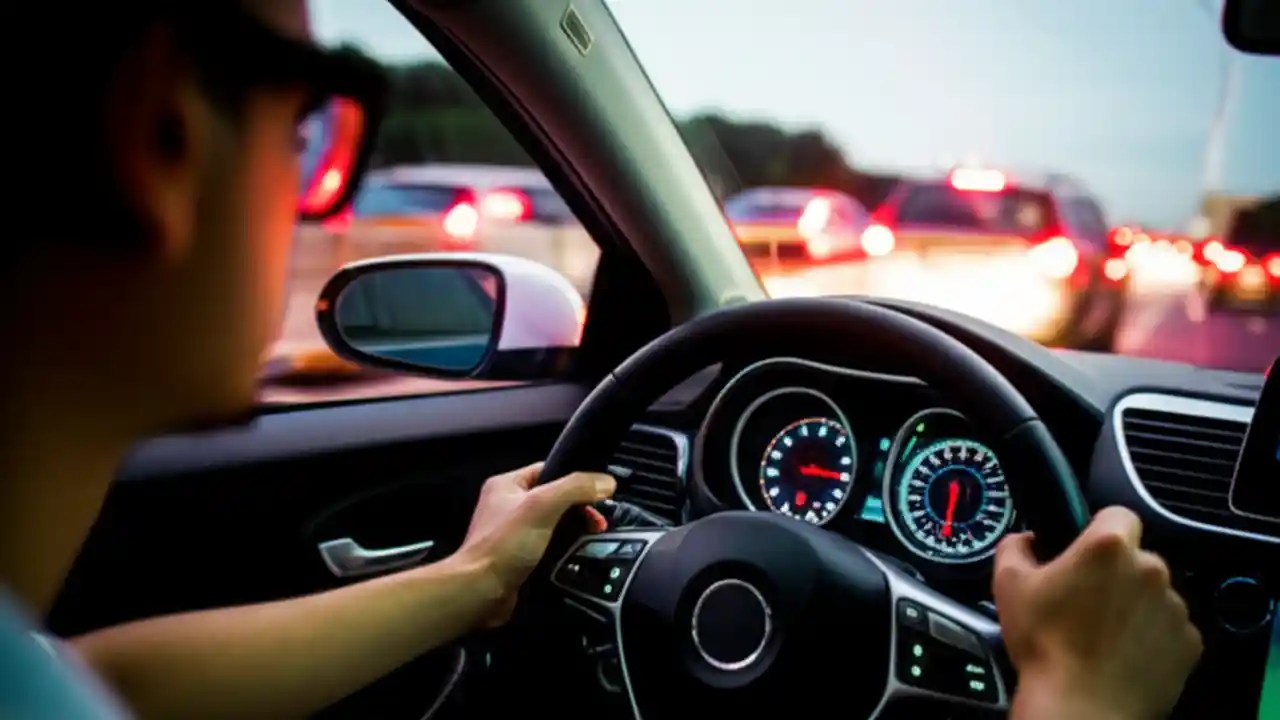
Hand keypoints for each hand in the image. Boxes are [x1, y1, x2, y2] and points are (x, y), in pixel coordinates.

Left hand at [457, 462, 614, 626]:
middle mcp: (508, 506)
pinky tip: (577, 557)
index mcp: (507, 485)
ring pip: (554, 526)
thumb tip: (607, 482)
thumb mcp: (542, 506)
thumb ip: (575, 488)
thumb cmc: (504, 545)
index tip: (599, 494)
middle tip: (598, 523)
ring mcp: (512, 534)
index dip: (575, 479)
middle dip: (579, 511)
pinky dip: (564, 552)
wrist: (480, 592)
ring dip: (574, 533)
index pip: (550, 470)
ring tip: (593, 540)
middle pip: (555, 499)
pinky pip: (549, 548)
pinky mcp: (519, 558)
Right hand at [994, 506, 1201, 719]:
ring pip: (1154, 594)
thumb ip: (1015, 547)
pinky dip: (1152, 637)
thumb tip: (1026, 540)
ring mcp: (1175, 607)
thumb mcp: (1008, 585)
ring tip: (1104, 634)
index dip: (1098, 529)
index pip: (1117, 514)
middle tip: (1085, 601)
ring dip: (1134, 605)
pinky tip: (1124, 654)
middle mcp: (1151, 569)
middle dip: (1115, 573)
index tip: (1083, 553)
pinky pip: (1169, 628)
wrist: (1082, 707)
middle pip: (1136, 557)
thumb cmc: (1044, 644)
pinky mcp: (1189, 642)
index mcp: (1108, 547)